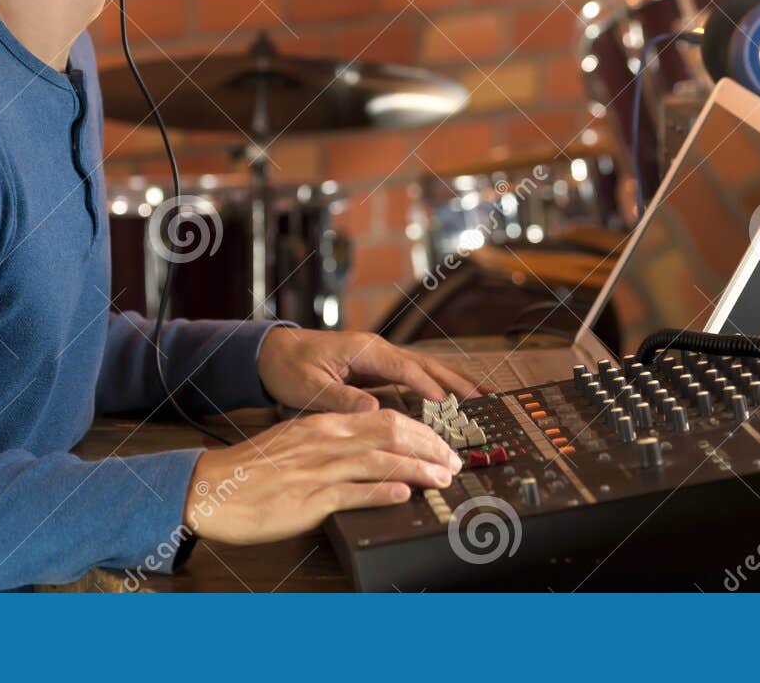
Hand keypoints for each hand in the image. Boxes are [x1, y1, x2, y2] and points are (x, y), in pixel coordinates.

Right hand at [183, 410, 460, 543]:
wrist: (213, 488)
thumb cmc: (254, 472)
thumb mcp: (298, 445)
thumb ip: (334, 445)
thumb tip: (370, 451)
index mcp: (326, 425)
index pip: (387, 419)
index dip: (422, 432)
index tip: (442, 445)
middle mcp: (327, 441)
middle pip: (392, 434)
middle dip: (430, 447)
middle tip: (455, 462)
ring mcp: (319, 469)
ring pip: (381, 461)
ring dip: (418, 469)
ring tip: (443, 478)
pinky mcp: (309, 498)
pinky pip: (353, 492)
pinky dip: (382, 492)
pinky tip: (403, 495)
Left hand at [256, 327, 484, 412]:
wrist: (273, 353)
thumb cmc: (288, 367)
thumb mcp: (309, 385)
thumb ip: (341, 397)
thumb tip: (374, 409)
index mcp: (364, 350)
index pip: (405, 368)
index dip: (429, 387)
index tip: (450, 405)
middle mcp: (378, 350)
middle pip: (426, 364)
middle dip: (456, 381)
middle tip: (486, 399)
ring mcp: (380, 357)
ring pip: (425, 368)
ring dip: (453, 381)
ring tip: (482, 397)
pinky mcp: (378, 368)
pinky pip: (414, 376)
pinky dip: (437, 385)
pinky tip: (451, 400)